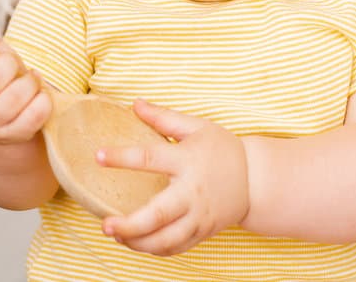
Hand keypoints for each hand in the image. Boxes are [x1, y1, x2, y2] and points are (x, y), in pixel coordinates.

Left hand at [96, 100, 248, 255]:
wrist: (257, 180)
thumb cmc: (224, 150)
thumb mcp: (198, 127)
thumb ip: (164, 118)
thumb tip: (135, 104)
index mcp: (187, 161)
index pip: (149, 158)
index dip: (121, 158)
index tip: (98, 156)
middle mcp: (192, 192)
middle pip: (157, 215)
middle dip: (129, 225)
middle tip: (105, 225)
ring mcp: (199, 216)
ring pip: (165, 240)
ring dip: (138, 243)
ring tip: (117, 236)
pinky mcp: (203, 232)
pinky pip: (175, 248)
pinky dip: (154, 250)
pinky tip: (137, 243)